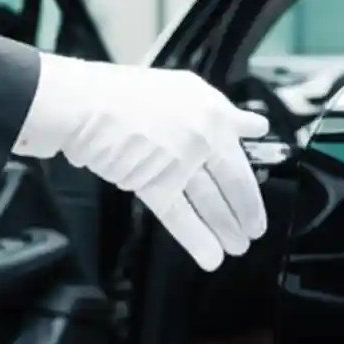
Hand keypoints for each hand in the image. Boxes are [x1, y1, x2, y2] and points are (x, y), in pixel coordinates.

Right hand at [15, 54, 268, 270]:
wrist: (86, 103)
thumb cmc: (122, 91)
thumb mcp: (180, 87)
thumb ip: (220, 111)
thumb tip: (255, 126)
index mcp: (211, 111)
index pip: (240, 146)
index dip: (253, 173)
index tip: (258, 191)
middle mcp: (202, 137)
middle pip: (234, 182)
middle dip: (245, 211)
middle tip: (252, 232)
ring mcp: (181, 163)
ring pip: (210, 202)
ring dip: (225, 228)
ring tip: (235, 247)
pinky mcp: (155, 185)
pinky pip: (180, 216)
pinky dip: (197, 239)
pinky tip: (210, 257)